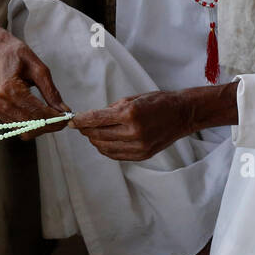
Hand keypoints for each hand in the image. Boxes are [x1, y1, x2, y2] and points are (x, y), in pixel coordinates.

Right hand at [0, 36, 70, 139]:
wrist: (0, 54)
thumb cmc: (19, 57)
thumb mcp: (40, 70)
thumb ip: (51, 92)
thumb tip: (64, 110)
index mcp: (10, 89)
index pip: (36, 112)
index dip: (55, 118)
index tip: (68, 117)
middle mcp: (1, 102)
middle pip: (32, 124)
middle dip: (51, 125)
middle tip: (65, 119)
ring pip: (26, 130)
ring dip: (43, 127)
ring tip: (55, 117)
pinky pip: (19, 127)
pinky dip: (34, 125)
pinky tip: (43, 116)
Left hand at [69, 91, 190, 160]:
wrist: (182, 114)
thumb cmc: (158, 102)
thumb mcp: (133, 99)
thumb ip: (111, 109)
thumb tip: (92, 118)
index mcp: (130, 114)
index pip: (96, 119)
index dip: (80, 121)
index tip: (72, 121)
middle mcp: (133, 132)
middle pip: (98, 135)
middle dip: (86, 130)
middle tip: (80, 126)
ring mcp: (138, 146)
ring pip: (105, 147)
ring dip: (95, 140)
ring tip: (93, 133)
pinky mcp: (142, 155)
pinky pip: (116, 155)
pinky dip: (106, 149)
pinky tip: (105, 142)